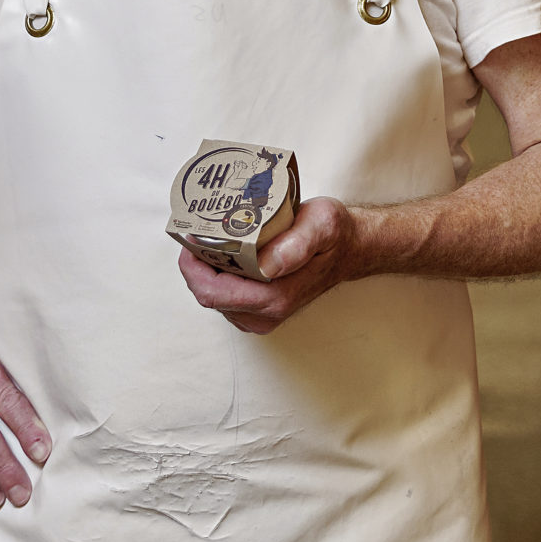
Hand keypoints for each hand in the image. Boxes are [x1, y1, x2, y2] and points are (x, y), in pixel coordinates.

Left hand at [177, 197, 361, 333]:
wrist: (350, 248)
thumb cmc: (334, 235)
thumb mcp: (322, 225)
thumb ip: (297, 244)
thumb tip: (268, 265)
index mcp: (274, 298)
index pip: (211, 293)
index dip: (192, 266)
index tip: (191, 236)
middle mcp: (265, 314)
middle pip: (207, 296)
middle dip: (197, 264)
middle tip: (200, 230)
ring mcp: (261, 316)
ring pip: (213, 297)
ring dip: (207, 269)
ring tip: (213, 238)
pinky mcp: (259, 311)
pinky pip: (224, 296)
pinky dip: (218, 274)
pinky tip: (226, 252)